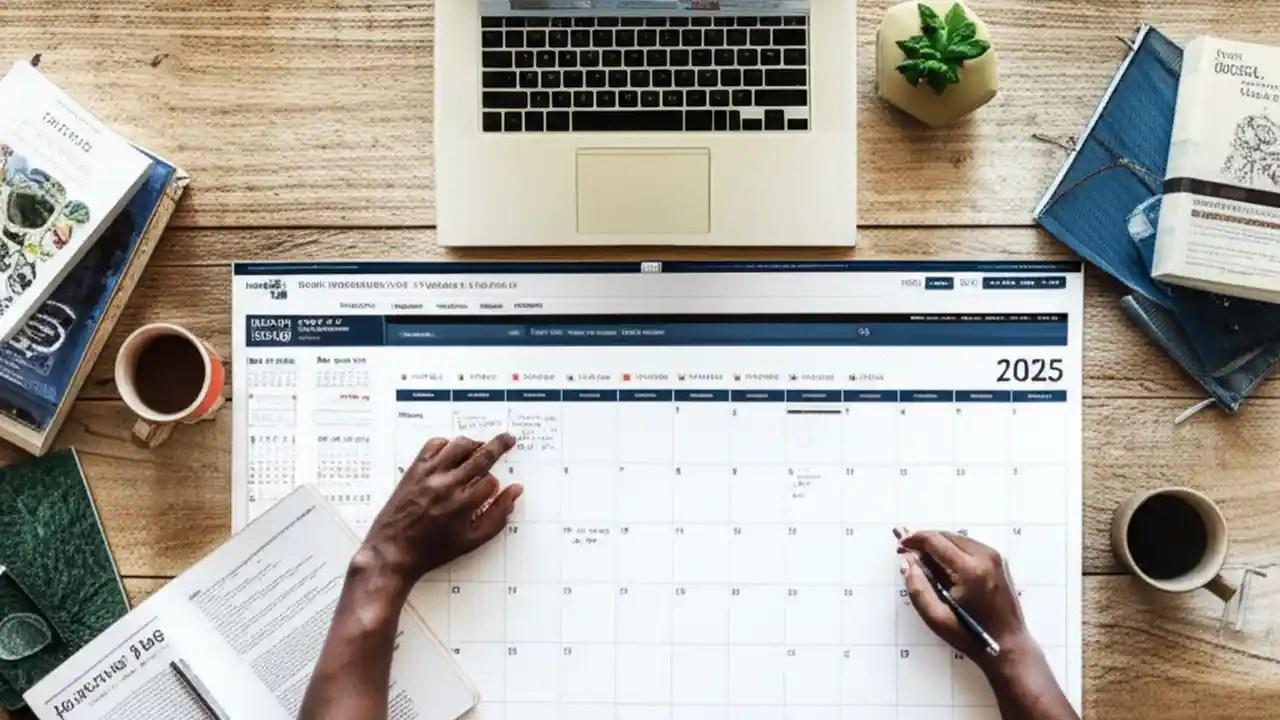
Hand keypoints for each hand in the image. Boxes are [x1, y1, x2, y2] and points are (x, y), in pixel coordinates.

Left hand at [359, 434, 522, 590]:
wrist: (393, 550)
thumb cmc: (432, 550)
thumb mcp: (472, 541)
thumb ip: (498, 516)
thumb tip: (515, 491)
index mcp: (463, 505)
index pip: (491, 482)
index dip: (495, 486)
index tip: (491, 492)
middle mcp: (448, 485)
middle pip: (481, 456)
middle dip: (499, 445)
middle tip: (508, 439)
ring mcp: (429, 474)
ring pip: (459, 445)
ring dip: (474, 443)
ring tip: (480, 447)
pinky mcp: (414, 470)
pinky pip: (433, 445)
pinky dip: (446, 444)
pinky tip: (451, 452)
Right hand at [895, 528, 1028, 665]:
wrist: (1009, 645)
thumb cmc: (973, 636)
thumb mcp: (937, 619)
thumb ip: (917, 588)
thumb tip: (906, 562)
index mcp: (971, 571)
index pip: (936, 541)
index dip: (914, 539)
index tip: (901, 543)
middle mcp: (986, 558)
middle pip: (947, 536)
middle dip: (925, 540)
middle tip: (907, 549)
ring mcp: (995, 558)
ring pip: (958, 538)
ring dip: (938, 544)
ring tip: (922, 557)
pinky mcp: (999, 562)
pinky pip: (969, 546)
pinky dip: (952, 549)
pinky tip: (942, 562)